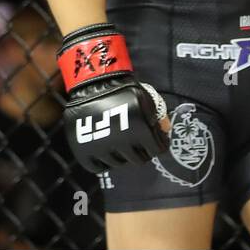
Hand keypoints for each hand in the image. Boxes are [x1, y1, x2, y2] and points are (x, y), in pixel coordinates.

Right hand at [58, 23, 169, 172]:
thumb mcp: (147, 99)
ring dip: (122, 156)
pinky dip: (103, 162)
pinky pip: (98, 167)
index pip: (157, 150)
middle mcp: (121, 141)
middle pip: (139, 159)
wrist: (94, 82)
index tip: (154, 140)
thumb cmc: (124, 90)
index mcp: (139, 129)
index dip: (157, 144)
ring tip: (120, 142)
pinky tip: (107, 150)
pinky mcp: (83, 150)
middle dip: (141, 151)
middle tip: (137, 142)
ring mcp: (100, 147)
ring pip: (119, 164)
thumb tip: (166, 133)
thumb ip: (159, 117)